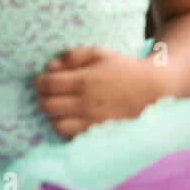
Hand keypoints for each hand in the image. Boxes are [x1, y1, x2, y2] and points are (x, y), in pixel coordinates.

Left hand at [34, 46, 160, 139]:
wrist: (151, 90)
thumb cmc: (123, 68)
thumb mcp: (99, 53)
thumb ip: (73, 56)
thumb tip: (50, 66)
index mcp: (85, 80)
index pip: (49, 84)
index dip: (38, 82)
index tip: (39, 80)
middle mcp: (86, 102)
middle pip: (47, 106)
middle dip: (40, 98)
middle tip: (44, 94)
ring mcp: (91, 120)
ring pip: (56, 124)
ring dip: (51, 115)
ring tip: (56, 107)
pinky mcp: (97, 132)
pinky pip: (71, 135)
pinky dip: (64, 127)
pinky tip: (68, 118)